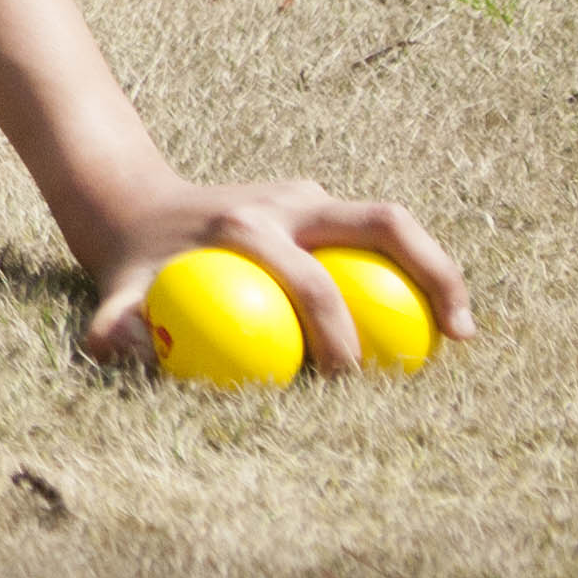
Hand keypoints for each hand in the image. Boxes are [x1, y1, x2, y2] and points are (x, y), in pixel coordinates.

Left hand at [71, 177, 470, 376]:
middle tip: (460, 338)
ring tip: (463, 331)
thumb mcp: (115, 290)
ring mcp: (307, 197)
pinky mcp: (317, 204)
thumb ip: (115, 324)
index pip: (311, 281)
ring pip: (391, 223)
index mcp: (246, 224)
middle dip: (431, 274)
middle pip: (382, 224)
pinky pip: (373, 238)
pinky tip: (425, 324)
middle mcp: (286, 201)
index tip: (351, 380)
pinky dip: (407, 273)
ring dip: (435, 269)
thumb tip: (120, 355)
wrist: (130, 201)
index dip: (338, 332)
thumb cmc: (129, 260)